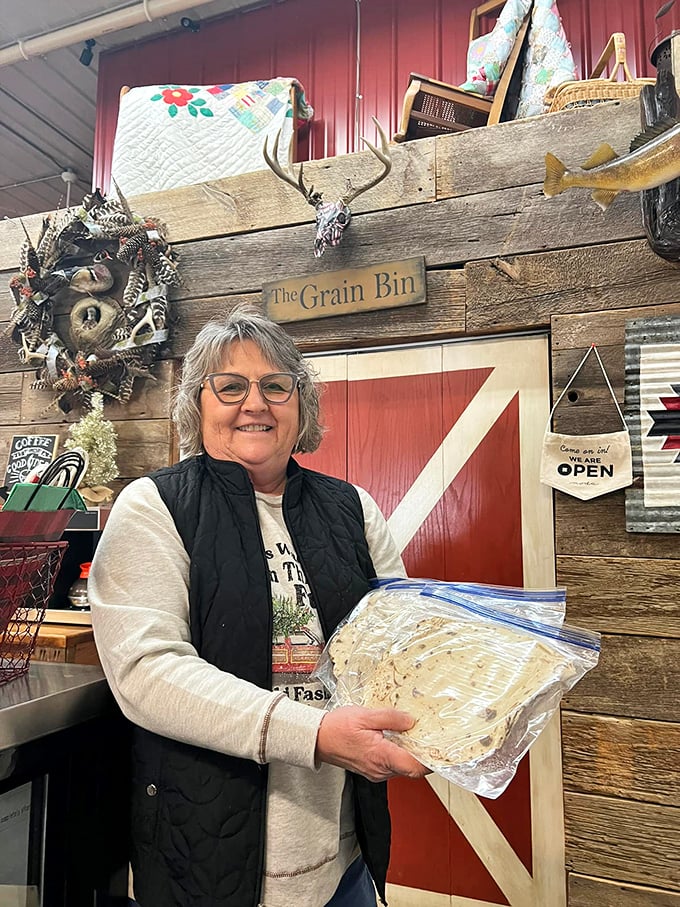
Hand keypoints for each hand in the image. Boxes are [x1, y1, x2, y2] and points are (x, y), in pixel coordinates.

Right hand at [315, 705, 429, 781]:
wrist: (317, 739)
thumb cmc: (336, 728)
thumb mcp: (365, 715)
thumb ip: (391, 718)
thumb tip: (411, 721)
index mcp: (381, 756)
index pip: (415, 767)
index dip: (432, 761)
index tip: (444, 752)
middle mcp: (380, 769)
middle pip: (412, 768)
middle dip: (424, 754)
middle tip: (433, 736)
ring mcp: (376, 772)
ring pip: (403, 767)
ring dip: (411, 753)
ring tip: (417, 734)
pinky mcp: (372, 770)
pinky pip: (392, 765)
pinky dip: (400, 754)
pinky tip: (400, 739)